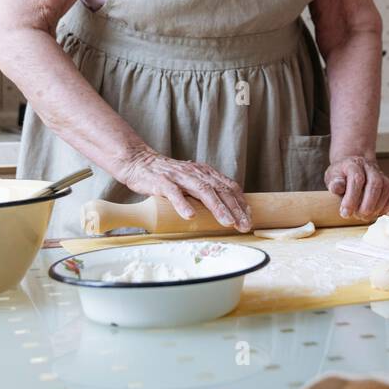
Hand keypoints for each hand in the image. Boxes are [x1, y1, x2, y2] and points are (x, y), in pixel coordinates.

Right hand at [116, 150, 251, 231]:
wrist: (139, 163)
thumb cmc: (168, 177)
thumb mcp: (191, 181)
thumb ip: (206, 190)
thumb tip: (225, 210)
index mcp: (205, 172)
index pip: (229, 186)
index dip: (241, 202)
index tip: (249, 218)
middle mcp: (196, 172)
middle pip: (221, 190)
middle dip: (235, 209)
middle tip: (244, 225)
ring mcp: (180, 176)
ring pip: (203, 191)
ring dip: (217, 208)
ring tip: (227, 223)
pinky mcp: (162, 182)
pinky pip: (174, 193)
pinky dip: (183, 204)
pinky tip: (190, 216)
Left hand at [324, 155, 388, 219]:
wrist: (353, 167)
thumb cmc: (342, 175)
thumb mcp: (332, 177)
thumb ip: (335, 183)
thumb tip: (336, 186)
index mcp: (354, 164)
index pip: (357, 179)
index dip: (352, 198)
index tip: (345, 213)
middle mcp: (369, 167)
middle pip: (375, 184)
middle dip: (367, 204)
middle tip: (358, 216)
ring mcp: (381, 174)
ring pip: (386, 189)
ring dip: (377, 207)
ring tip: (365, 216)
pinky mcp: (388, 183)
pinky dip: (387, 206)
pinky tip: (376, 213)